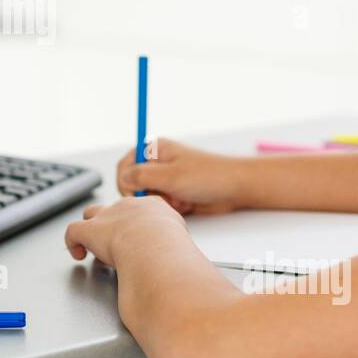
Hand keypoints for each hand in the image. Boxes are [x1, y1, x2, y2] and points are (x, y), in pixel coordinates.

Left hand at [64, 195, 187, 268]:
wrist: (156, 246)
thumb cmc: (174, 248)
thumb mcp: (183, 241)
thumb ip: (179, 246)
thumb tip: (186, 263)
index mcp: (154, 207)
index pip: (142, 209)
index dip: (137, 223)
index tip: (140, 236)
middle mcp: (129, 207)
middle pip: (115, 209)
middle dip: (114, 224)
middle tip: (118, 244)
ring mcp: (108, 216)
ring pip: (92, 214)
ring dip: (91, 228)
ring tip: (94, 245)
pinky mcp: (90, 230)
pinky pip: (73, 231)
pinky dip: (72, 242)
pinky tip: (78, 254)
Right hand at [116, 138, 247, 214]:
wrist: (235, 189)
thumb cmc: (208, 176)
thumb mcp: (171, 176)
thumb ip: (141, 176)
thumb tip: (122, 179)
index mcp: (154, 149)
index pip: (124, 166)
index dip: (126, 183)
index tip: (136, 195)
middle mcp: (158, 162)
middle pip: (134, 184)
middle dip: (147, 195)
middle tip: (163, 197)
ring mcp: (166, 178)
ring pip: (147, 197)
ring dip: (160, 203)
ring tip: (179, 200)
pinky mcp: (174, 192)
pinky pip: (160, 204)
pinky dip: (170, 208)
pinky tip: (185, 204)